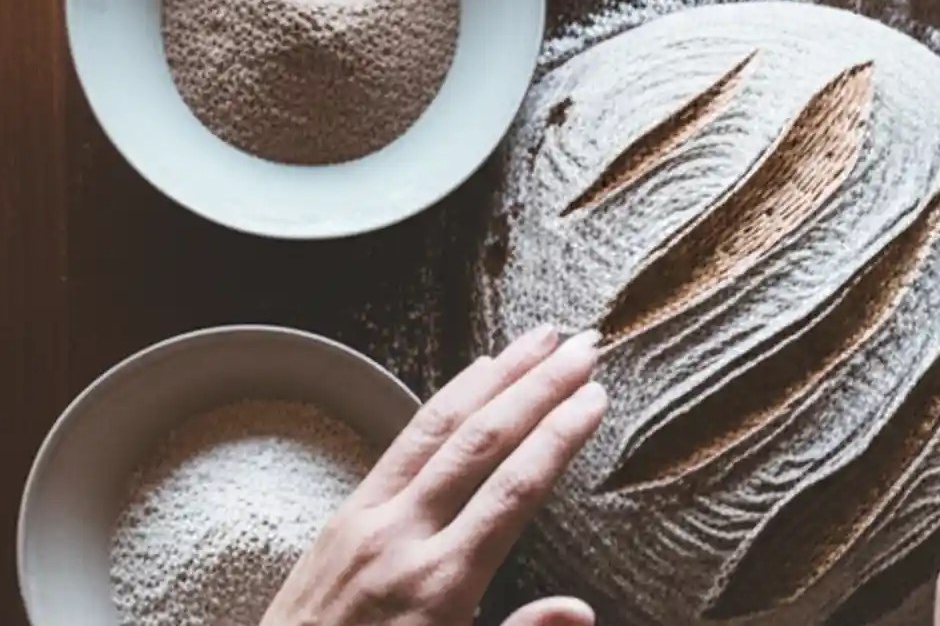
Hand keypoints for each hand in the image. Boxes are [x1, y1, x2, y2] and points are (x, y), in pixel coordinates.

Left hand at [262, 326, 605, 625]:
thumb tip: (580, 610)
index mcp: (440, 585)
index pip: (515, 491)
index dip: (559, 437)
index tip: (594, 397)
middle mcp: (402, 538)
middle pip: (481, 443)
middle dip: (537, 388)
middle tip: (582, 347)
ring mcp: (368, 518)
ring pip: (440, 426)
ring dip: (495, 376)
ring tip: (538, 339)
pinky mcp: (345, 512)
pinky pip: (403, 441)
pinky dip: (445, 401)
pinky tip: (474, 376)